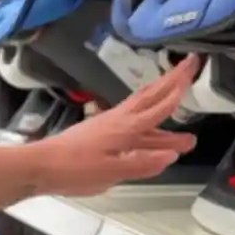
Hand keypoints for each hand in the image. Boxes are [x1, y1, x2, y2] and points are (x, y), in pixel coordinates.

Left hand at [28, 55, 198, 196]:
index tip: (193, 73)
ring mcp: (112, 123)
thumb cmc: (75, 170)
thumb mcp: (111, 172)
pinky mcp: (104, 130)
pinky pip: (135, 118)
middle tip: (191, 62)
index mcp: (126, 128)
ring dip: (164, 99)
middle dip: (173, 79)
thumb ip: (143, 163)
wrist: (41, 165)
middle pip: (152, 95)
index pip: (159, 107)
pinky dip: (149, 115)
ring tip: (184, 103)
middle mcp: (121, 120)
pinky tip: (154, 125)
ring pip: (144, 106)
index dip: (178, 92)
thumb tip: (173, 155)